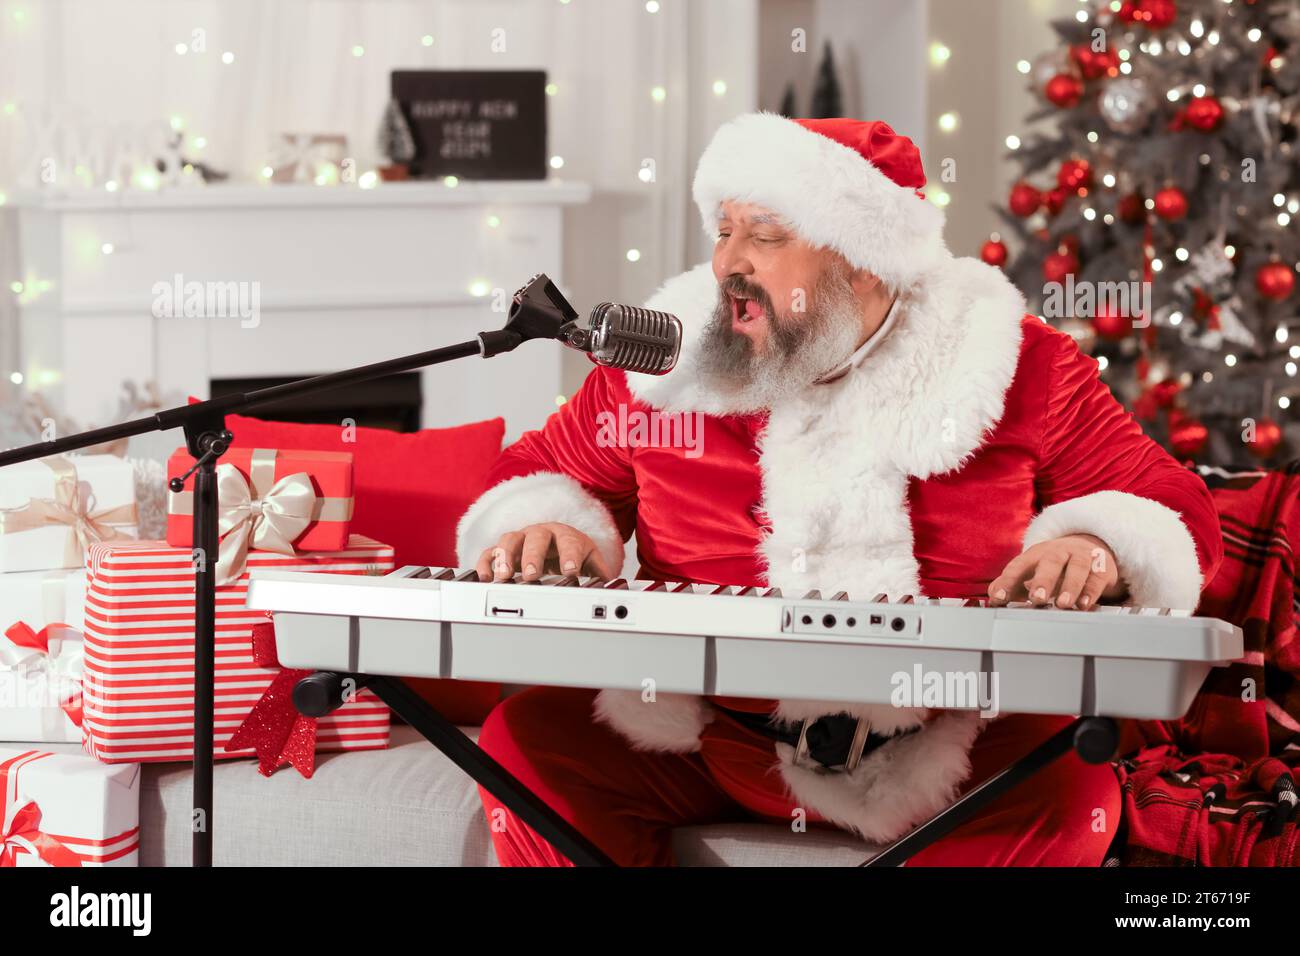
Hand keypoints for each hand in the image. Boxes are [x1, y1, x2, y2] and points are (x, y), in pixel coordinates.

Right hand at [475, 523, 613, 582]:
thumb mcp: (590, 560)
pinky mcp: (504, 549)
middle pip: (537, 538)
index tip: (571, 571)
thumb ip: (600, 573)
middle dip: (534, 556)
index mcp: (567, 536)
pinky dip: (486, 562)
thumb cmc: (573, 552)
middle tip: (534, 575)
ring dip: (506, 557)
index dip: (570, 556)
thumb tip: (613, 588)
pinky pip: (490, 551)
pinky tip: (485, 577)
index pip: (570, 542)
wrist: (558, 540)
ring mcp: (522, 539)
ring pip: (510, 540)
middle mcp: (543, 534)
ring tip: (504, 576)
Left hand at [987, 533, 1125, 609]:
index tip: (999, 598)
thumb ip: (1011, 583)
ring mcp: (1081, 558)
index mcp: (1036, 554)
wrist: (1090, 546)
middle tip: (1036, 598)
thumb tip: (993, 596)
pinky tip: (1084, 605)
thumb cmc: (1054, 564)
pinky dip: (1091, 592)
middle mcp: (1059, 552)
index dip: (1008, 581)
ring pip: (1077, 568)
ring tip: (1063, 604)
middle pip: (1050, 562)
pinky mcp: (1101, 568)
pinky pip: (1097, 578)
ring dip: (1070, 586)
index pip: (1019, 565)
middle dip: (1043, 580)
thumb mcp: (1032, 570)